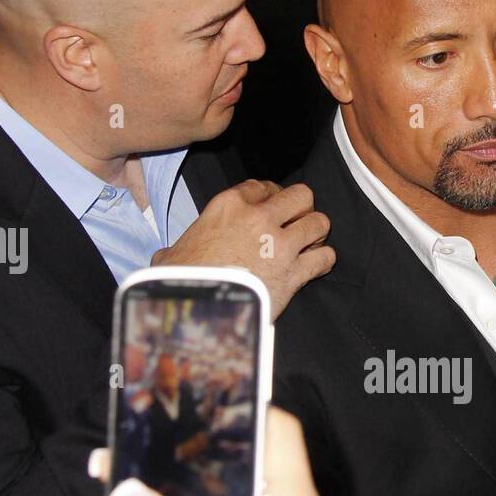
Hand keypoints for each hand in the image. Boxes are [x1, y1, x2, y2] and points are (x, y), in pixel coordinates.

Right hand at [152, 180, 334, 319]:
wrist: (196, 309)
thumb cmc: (181, 280)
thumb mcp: (172, 253)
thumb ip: (181, 247)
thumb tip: (170, 258)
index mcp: (229, 205)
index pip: (264, 186)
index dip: (273, 196)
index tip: (273, 209)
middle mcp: (259, 219)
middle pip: (301, 196)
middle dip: (302, 208)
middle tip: (295, 223)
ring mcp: (280, 245)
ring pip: (319, 223)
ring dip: (317, 233)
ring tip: (308, 243)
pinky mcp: (293, 274)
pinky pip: (325, 258)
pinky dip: (324, 261)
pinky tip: (315, 265)